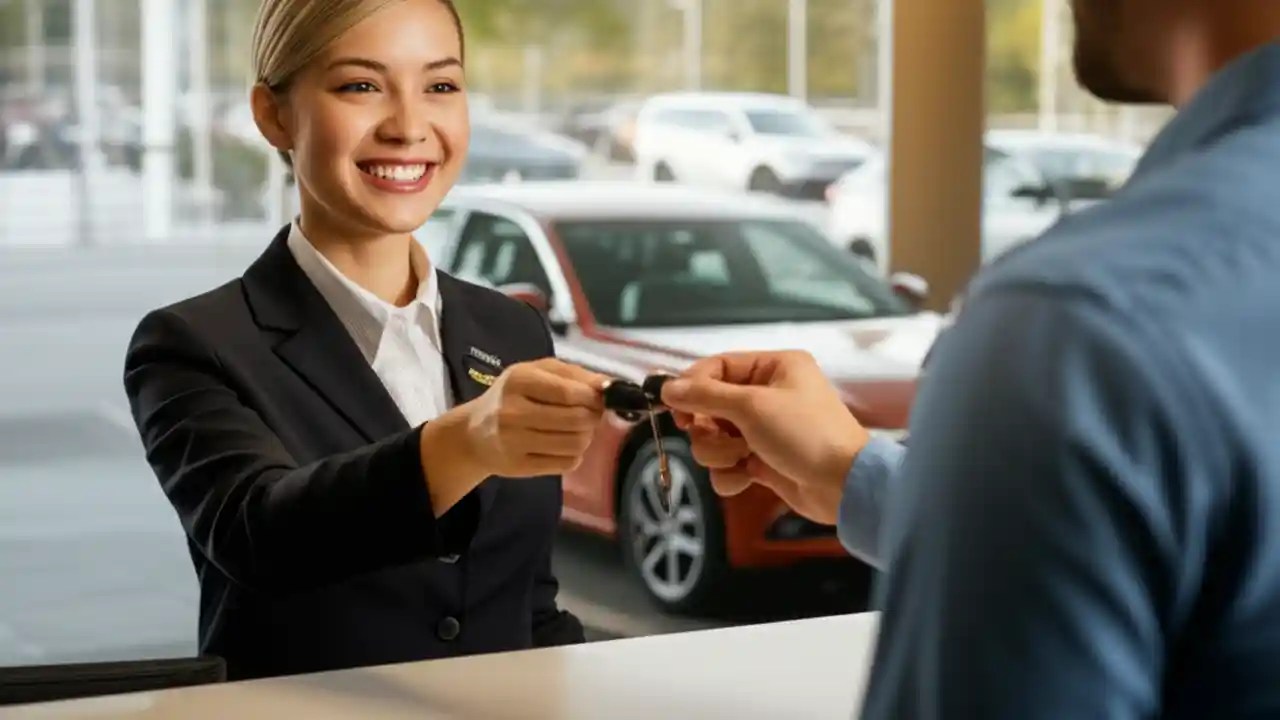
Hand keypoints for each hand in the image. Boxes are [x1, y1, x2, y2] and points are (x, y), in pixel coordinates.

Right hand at [461, 358, 608, 477]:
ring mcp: (514, 442)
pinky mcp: (519, 467)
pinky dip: (574, 455)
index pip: (569, 393)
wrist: (475, 433)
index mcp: (519, 380)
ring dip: (586, 437)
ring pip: (575, 444)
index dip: (593, 398)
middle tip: (589, 415)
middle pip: (576, 420)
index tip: (599, 399)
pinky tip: (563, 446)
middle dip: (592, 417)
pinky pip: (566, 464)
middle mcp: (513, 411)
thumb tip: (610, 385)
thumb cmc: (512, 396)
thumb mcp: (537, 372)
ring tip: (577, 430)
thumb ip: (574, 374)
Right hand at [661, 351, 868, 524]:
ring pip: (714, 438)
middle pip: (710, 406)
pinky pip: (728, 464)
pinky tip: (748, 478)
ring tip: (742, 458)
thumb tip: (666, 388)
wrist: (843, 486)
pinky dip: (731, 474)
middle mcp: (768, 394)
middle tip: (716, 435)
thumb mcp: (752, 407)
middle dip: (708, 427)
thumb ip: (705, 396)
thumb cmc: (804, 433)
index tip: (674, 408)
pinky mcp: (763, 462)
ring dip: (720, 452)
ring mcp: (764, 430)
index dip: (693, 386)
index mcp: (773, 367)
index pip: (717, 367)